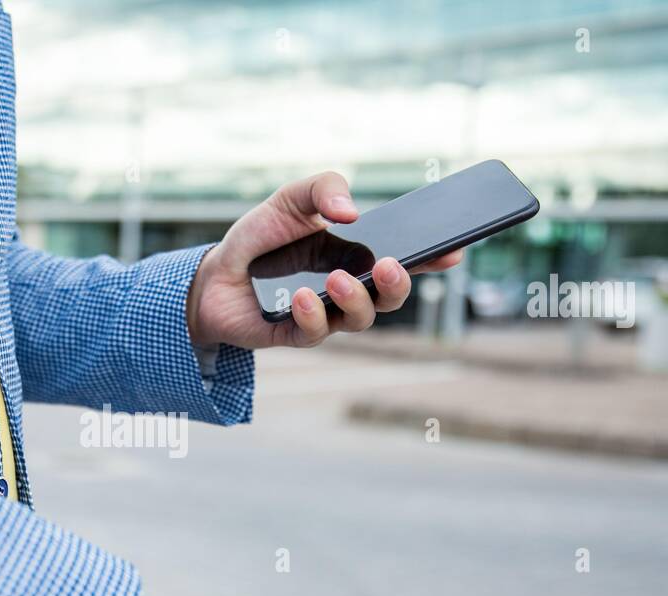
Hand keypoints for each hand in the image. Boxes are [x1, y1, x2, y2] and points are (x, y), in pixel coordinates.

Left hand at [184, 170, 463, 349]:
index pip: (405, 259)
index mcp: (357, 256)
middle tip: (391, 265)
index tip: (454, 251)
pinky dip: (313, 315)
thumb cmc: (261, 237)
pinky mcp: (295, 334)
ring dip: (355, 299)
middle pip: (391, 297)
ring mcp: (324, 315)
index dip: (433, 258)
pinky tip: (303, 297)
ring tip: (337, 279)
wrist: (213, 272)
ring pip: (359, 319)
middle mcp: (347, 289)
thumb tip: (352, 212)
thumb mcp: (291, 198)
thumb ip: (324, 189)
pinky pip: (314, 334)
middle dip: (399, 284)